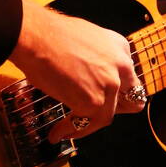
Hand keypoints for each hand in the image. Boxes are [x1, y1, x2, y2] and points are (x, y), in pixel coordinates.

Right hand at [10, 0, 146, 140]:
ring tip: (70, 129)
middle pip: (130, 101)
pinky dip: (69, 130)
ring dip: (87, 126)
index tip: (102, 98)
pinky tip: (58, 132)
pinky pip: (84, 124)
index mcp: (120, 48)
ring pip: (106, 116)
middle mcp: (120, 66)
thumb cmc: (50, 34)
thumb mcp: (86, 39)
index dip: (116, 93)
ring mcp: (109, 84)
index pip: (128, 79)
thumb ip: (96, 58)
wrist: (35, 35)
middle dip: (112, 111)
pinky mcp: (93, 101)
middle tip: (94, 116)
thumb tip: (87, 74)